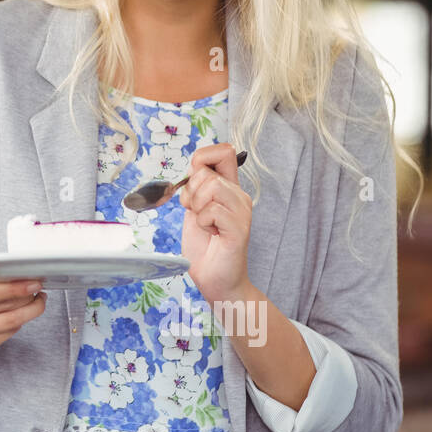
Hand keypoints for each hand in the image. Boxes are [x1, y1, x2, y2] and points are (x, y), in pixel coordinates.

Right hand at [0, 250, 47, 355]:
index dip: (15, 287)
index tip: (33, 282)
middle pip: (3, 307)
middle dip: (26, 297)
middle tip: (38, 287)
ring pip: (10, 322)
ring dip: (30, 310)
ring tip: (38, 299)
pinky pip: (7, 334)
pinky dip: (20, 322)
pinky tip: (25, 312)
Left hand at [180, 142, 251, 304]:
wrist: (216, 279)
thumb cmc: (205, 246)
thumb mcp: (195, 208)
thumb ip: (196, 187)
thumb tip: (193, 168)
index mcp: (229, 188)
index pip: (223, 151)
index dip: (202, 158)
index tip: (192, 183)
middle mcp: (239, 195)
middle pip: (205, 172)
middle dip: (190, 192)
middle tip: (197, 213)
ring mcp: (242, 210)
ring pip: (209, 187)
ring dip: (196, 208)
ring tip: (206, 225)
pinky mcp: (239, 227)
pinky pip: (211, 210)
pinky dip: (202, 223)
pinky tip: (211, 234)